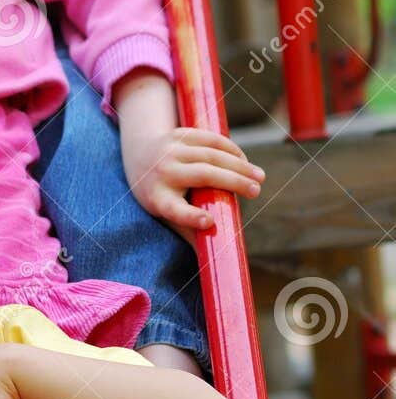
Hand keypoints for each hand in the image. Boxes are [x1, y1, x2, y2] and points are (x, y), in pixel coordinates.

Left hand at [121, 124, 264, 232]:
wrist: (139, 156)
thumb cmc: (161, 194)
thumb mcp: (166, 215)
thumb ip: (190, 232)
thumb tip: (213, 264)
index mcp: (158, 199)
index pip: (174, 210)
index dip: (191, 216)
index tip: (209, 222)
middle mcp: (163, 173)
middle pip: (202, 176)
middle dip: (232, 182)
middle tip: (257, 192)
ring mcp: (170, 151)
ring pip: (210, 155)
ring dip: (239, 165)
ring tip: (259, 177)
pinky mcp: (179, 134)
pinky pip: (210, 139)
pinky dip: (231, 150)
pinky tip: (244, 161)